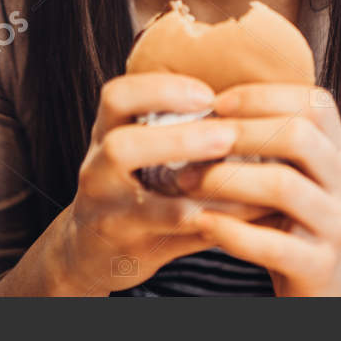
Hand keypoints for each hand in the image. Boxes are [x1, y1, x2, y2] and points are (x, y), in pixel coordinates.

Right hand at [56, 72, 269, 293]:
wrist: (89, 251)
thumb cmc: (126, 186)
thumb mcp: (131, 149)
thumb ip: (169, 123)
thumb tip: (248, 98)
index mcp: (104, 135)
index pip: (116, 97)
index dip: (160, 89)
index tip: (207, 94)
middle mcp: (98, 173)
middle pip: (121, 147)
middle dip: (178, 140)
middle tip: (227, 135)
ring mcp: (111, 215)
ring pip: (150, 205)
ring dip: (201, 190)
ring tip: (244, 178)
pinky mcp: (132, 251)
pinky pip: (178, 239)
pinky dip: (217, 223)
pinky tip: (252, 212)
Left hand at [179, 83, 340, 296]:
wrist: (325, 286)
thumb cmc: (288, 219)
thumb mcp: (286, 173)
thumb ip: (263, 142)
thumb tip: (198, 102)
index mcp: (338, 150)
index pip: (313, 103)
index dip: (262, 96)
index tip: (216, 104)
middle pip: (299, 136)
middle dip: (240, 133)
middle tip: (195, 141)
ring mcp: (338, 224)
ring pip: (284, 186)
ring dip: (226, 179)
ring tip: (185, 181)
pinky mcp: (320, 266)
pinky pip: (272, 243)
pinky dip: (231, 230)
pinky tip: (202, 221)